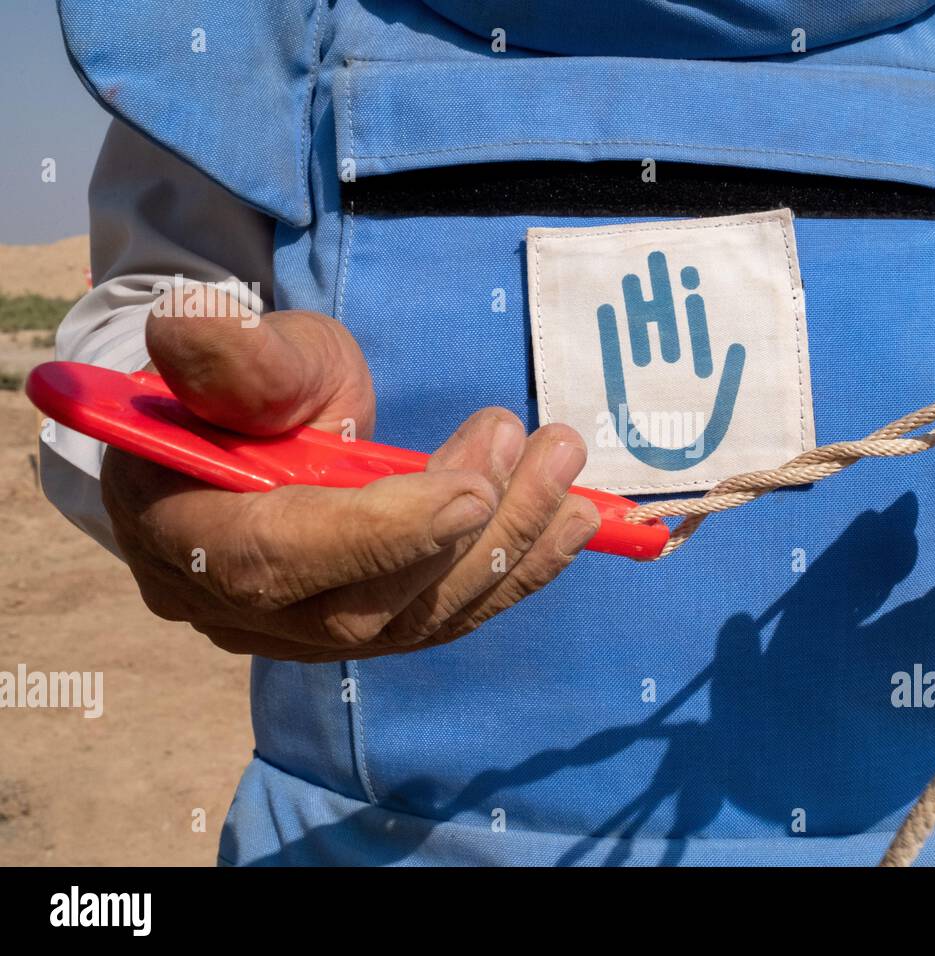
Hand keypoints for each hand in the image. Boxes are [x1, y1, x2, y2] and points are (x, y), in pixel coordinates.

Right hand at [102, 298, 598, 660]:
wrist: (251, 432)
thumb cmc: (246, 386)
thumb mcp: (242, 351)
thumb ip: (231, 351)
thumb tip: (196, 317)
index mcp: (181, 529)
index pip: (277, 559)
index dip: (379, 534)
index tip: (474, 488)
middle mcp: (237, 606)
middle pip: (364, 610)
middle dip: (471, 537)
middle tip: (546, 451)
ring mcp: (302, 631)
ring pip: (420, 622)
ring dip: (512, 554)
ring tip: (577, 489)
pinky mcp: (364, 630)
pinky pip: (446, 617)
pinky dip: (517, 574)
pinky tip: (573, 526)